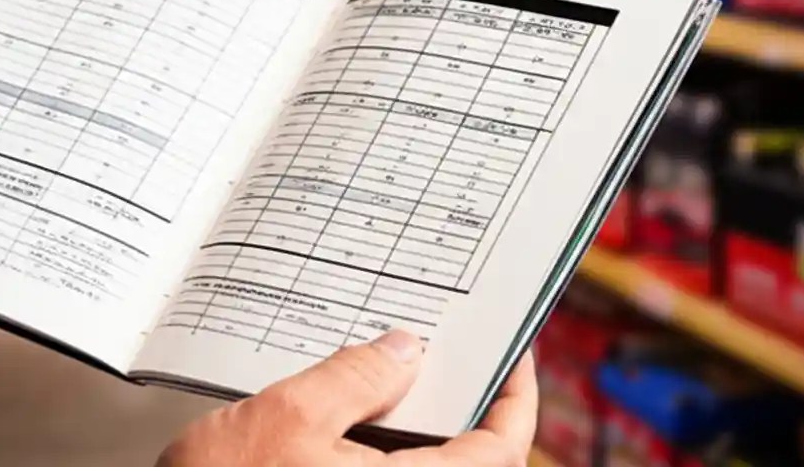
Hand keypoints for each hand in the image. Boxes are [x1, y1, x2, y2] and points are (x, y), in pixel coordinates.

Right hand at [157, 330, 537, 466]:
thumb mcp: (288, 417)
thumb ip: (354, 378)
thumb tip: (404, 350)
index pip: (499, 450)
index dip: (516, 401)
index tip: (514, 356)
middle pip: (461, 457)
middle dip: (453, 400)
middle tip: (442, 347)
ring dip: (408, 422)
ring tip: (385, 368)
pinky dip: (372, 445)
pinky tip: (343, 412)